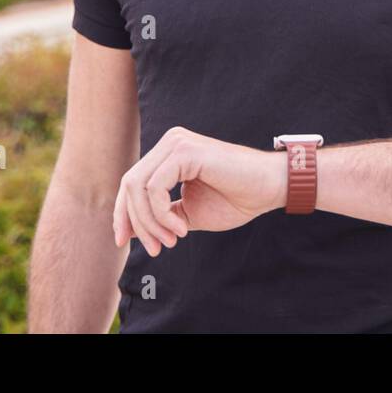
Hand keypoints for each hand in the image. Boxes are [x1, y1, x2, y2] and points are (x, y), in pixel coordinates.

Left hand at [112, 126, 286, 255]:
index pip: (131, 182)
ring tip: (171, 241)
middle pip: (130, 185)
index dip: (122, 213)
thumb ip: (160, 216)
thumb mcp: (188, 214)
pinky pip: (155, 189)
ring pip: (138, 187)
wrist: (269, 188)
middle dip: (135, 222)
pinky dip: (162, 215)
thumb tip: (129, 230)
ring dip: (150, 223)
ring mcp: (176, 143)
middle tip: (155, 249)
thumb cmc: (235, 199)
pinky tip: (181, 230)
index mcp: (168, 154)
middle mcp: (169, 143)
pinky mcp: (185, 151)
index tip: (123, 242)